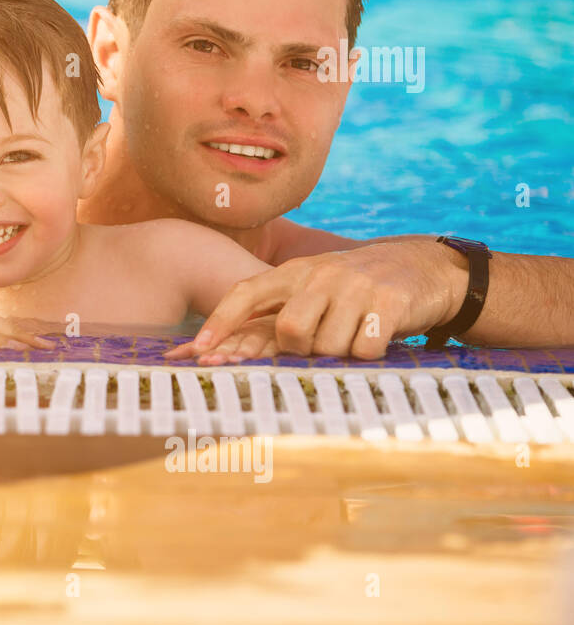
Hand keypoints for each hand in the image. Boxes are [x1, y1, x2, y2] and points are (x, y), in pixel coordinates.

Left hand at [164, 240, 468, 362]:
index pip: (246, 292)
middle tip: (323, 344)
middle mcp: (321, 274)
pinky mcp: (390, 302)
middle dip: (302, 351)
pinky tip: (378, 336)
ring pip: (328, 346)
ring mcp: (356, 286)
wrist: (425, 269)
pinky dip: (369, 354)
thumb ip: (274, 316)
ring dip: (340, 354)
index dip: (220, 322)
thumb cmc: (355, 291)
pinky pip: (365, 349)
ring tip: (355, 335)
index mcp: (294, 272)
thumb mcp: (312, 290)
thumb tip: (219, 353)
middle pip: (290, 331)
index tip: (198, 350)